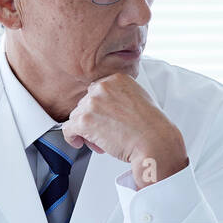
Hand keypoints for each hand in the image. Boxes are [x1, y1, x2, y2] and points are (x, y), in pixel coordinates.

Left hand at [63, 74, 187, 189]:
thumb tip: (108, 107)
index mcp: (117, 79)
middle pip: (85, 104)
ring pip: (77, 117)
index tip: (104, 117)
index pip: (96, 91)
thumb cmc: (152, 126)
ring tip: (102, 141)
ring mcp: (92, 103)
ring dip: (86, 131)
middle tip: (106, 132)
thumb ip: (120, 97)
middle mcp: (103, 88)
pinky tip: (80, 142)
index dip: (100, 108)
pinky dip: (72, 138)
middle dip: (93, 120)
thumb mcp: (139, 99)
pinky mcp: (84, 121)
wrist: (154, 141)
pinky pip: (68, 129)